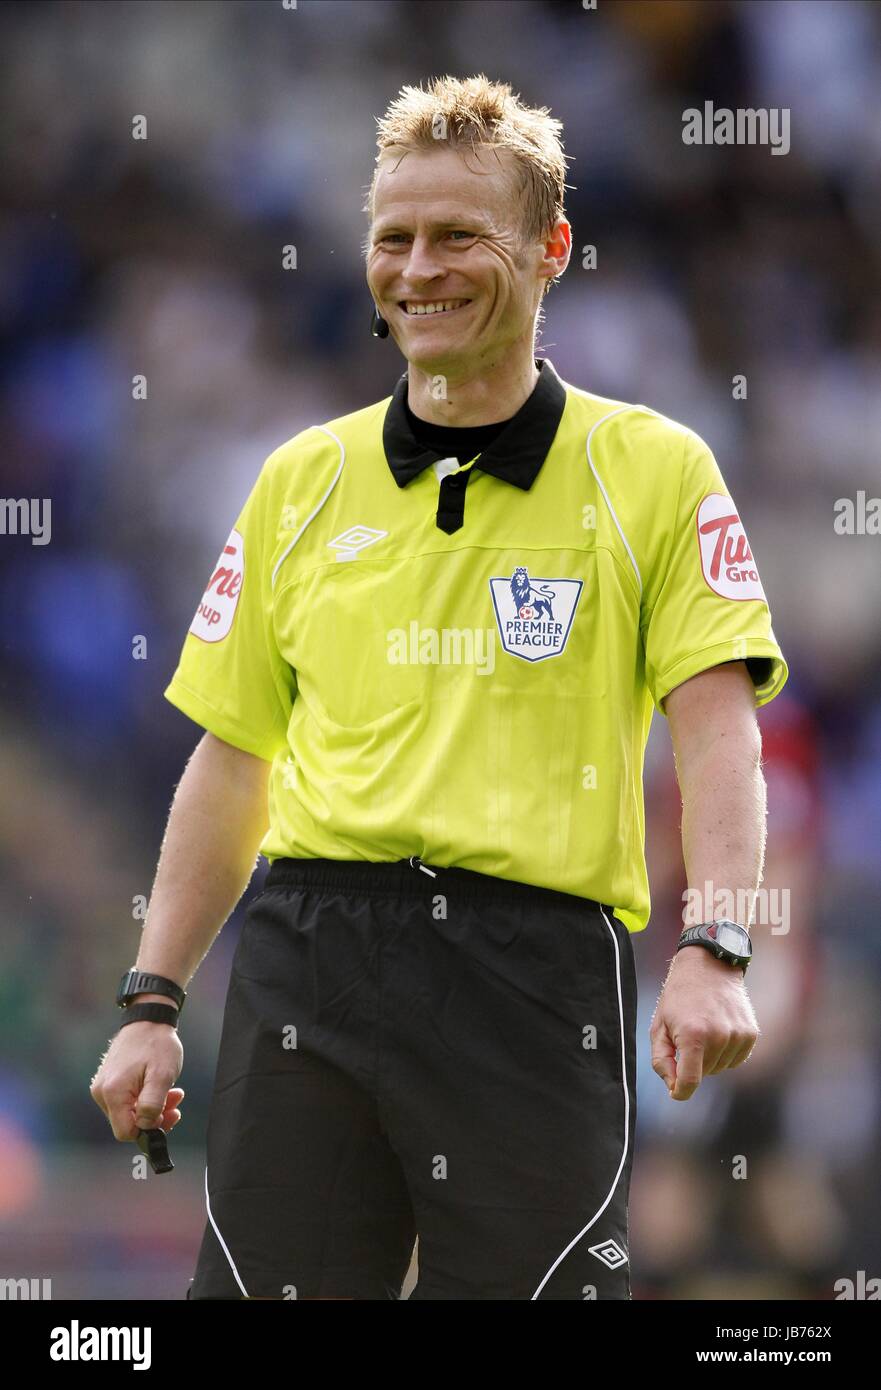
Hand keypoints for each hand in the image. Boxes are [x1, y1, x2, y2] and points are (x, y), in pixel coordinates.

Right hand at [90, 1022, 184, 1139]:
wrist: (148, 1019)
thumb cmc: (156, 1044)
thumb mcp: (162, 1076)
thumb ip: (152, 1105)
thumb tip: (145, 1127)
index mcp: (112, 1093)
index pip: (125, 1132)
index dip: (147, 1130)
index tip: (167, 1114)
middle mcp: (101, 1093)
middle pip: (127, 1122)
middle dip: (154, 1117)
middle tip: (175, 1102)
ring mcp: (103, 1087)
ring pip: (129, 1112)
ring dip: (152, 1107)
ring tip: (173, 1093)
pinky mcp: (109, 1082)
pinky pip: (126, 1101)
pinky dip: (144, 1098)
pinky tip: (160, 1088)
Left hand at [650, 947, 758, 1100]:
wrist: (709, 965)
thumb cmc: (679, 996)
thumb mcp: (659, 1025)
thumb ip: (662, 1060)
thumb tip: (674, 1087)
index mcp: (693, 1036)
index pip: (690, 1082)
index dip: (680, 1091)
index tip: (675, 1091)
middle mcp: (719, 1037)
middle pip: (704, 1074)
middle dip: (692, 1063)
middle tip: (687, 1035)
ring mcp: (738, 1035)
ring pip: (720, 1067)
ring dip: (709, 1057)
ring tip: (703, 1029)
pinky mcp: (751, 1034)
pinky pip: (736, 1059)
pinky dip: (725, 1052)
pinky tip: (718, 1031)